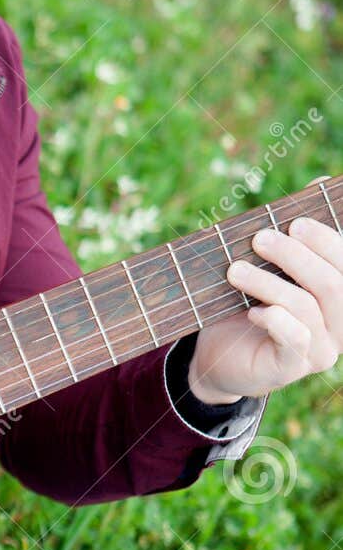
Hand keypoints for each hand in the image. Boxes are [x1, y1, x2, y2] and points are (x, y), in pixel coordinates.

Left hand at [188, 214, 342, 402]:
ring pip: (307, 306)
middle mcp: (340, 323)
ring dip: (269, 283)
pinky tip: (253, 311)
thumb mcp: (269, 267)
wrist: (218, 356)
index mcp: (339, 295)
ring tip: (236, 270)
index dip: (326, 239)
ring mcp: (321, 348)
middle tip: (260, 239)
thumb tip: (318, 183)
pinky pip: (295, 338)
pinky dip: (274, 318)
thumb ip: (294, 236)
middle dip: (295, 256)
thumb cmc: (248, 304)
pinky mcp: (294, 366)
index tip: (293, 219)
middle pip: (332, 282)